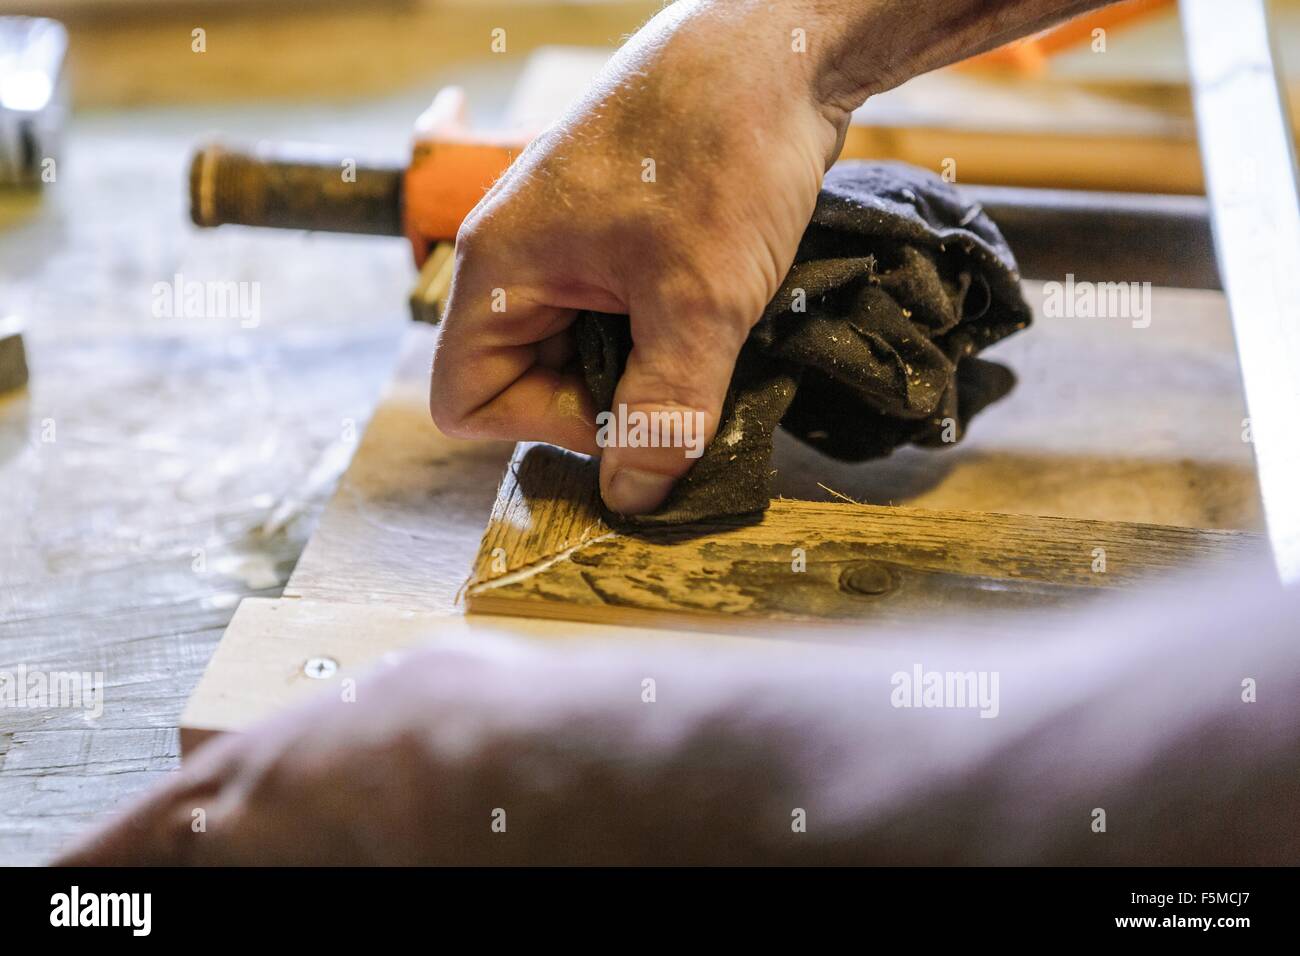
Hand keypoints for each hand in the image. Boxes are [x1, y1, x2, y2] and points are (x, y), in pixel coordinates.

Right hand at [428, 1, 850, 514]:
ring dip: (642, 369)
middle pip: (524, 382)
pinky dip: (662, 335)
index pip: (467, 401)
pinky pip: (616, 317)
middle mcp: (519, 259)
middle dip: (603, 402)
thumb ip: (663, 411)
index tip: (632, 410)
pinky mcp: (617, 239)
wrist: (779, 44)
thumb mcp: (699, 302)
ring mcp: (569, 246)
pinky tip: (714, 315)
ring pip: (579, 353)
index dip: (546, 429)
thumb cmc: (721, 150)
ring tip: (708, 339)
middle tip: (685, 380)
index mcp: (500, 267)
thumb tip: (632, 500)